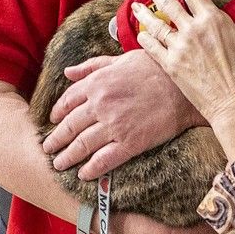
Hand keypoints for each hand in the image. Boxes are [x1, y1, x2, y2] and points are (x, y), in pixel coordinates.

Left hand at [42, 49, 204, 179]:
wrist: (185, 88)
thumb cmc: (157, 69)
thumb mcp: (123, 59)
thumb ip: (93, 66)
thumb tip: (68, 72)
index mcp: (98, 82)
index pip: (67, 101)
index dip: (57, 113)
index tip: (54, 120)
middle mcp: (101, 104)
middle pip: (70, 126)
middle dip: (56, 139)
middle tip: (49, 148)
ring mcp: (114, 125)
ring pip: (82, 145)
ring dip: (67, 157)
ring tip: (60, 164)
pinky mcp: (130, 143)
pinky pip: (104, 160)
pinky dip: (90, 169)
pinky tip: (83, 174)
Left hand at [134, 0, 234, 159]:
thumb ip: (222, 24)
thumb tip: (211, 15)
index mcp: (213, 19)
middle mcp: (193, 29)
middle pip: (168, 2)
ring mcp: (180, 47)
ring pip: (155, 23)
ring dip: (143, 13)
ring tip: (135, 6)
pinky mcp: (171, 65)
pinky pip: (152, 46)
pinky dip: (145, 38)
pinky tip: (141, 33)